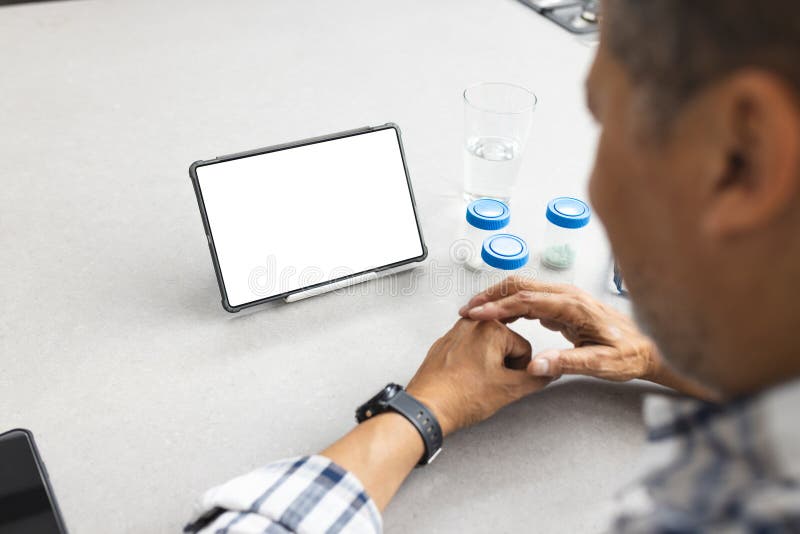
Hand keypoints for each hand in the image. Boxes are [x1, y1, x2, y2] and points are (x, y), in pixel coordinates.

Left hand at [406, 318, 551, 435]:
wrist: (426, 408)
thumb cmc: (459, 397)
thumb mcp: (510, 390)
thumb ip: (536, 378)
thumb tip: (548, 373)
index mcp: (490, 327)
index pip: (524, 348)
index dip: (521, 371)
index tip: (508, 382)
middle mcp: (470, 324)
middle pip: (505, 346)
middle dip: (503, 367)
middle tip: (492, 385)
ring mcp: (454, 334)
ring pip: (486, 350)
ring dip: (488, 367)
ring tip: (477, 385)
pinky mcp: (443, 346)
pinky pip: (468, 353)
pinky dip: (471, 368)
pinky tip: (465, 382)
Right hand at [460, 276, 660, 379]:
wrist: (648, 349)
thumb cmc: (629, 355)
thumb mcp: (601, 365)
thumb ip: (567, 363)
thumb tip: (536, 363)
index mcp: (574, 307)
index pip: (527, 301)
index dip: (498, 307)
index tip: (477, 314)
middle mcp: (569, 296)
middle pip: (521, 286)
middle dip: (491, 296)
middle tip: (468, 309)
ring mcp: (566, 298)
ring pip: (524, 289)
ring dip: (499, 298)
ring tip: (477, 312)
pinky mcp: (564, 306)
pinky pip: (531, 298)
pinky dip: (511, 304)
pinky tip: (501, 316)